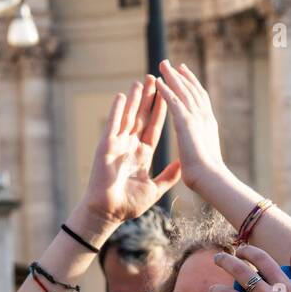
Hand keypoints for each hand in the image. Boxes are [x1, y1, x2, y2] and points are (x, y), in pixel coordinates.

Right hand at [74, 75, 180, 233]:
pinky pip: (113, 125)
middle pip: (142, 117)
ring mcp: (117, 145)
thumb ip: (168, 176)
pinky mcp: (106, 147)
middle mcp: (130, 146)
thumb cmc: (129, 205)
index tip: (168, 95)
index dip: (161, 111)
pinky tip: (123, 96)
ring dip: (135, 99)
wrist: (109, 213)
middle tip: (156, 77)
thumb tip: (184, 165)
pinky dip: (117, 111)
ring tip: (141, 81)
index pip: (154, 127)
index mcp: (142, 154)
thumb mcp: (155, 188)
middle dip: (149, 98)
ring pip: (128, 117)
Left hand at [154, 60, 226, 189]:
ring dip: (172, 76)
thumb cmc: (208, 175)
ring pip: (183, 91)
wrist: (210, 177)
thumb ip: (201, 149)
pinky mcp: (185, 122)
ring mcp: (195, 117)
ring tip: (162, 65)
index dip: (192, 86)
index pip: (200, 100)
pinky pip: (173, 100)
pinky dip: (166, 89)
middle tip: (172, 64)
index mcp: (208, 124)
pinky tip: (158, 80)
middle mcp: (204, 116)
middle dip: (182, 76)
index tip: (185, 76)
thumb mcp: (205, 157)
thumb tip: (200, 154)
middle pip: (192, 90)